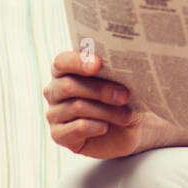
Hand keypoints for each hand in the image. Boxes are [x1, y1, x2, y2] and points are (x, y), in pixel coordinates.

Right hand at [43, 51, 187, 158]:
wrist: (132, 125)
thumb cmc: (124, 95)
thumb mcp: (122, 78)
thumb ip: (114, 65)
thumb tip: (123, 52)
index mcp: (65, 70)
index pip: (61, 62)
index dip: (78, 62)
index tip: (99, 64)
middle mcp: (55, 90)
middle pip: (69, 86)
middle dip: (100, 90)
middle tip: (125, 95)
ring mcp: (55, 114)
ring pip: (77, 107)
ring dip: (106, 111)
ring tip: (127, 115)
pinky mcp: (60, 135)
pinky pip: (76, 128)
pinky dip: (95, 126)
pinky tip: (107, 126)